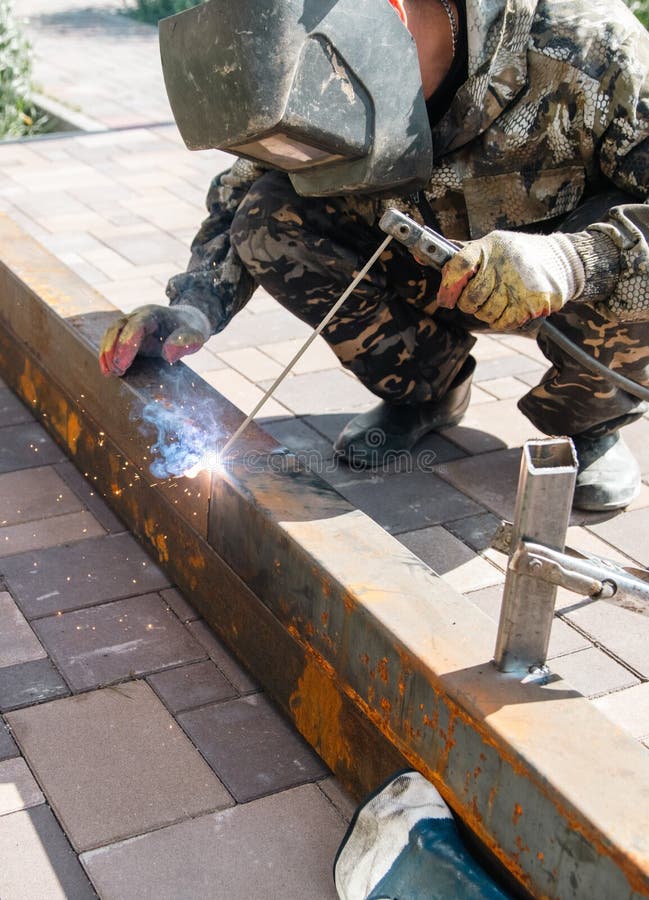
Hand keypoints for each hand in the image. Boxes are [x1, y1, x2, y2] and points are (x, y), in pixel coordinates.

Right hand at [99, 304, 210, 375]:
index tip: (123, 363)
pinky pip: (112, 340)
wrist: (186, 320)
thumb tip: (168, 355)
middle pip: (119, 327)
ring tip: (108, 373)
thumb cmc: (191, 328)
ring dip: (107, 352)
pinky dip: (108, 354)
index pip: (136, 325)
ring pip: (112, 333)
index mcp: (154, 314)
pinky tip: (107, 369)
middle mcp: (138, 316)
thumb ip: (185, 342)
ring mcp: (131, 323)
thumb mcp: (196, 335)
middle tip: (115, 371)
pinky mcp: (128, 333)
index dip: (127, 343)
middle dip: (114, 349)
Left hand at [436, 231, 584, 329]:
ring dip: (488, 311)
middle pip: (469, 299)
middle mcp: (503, 263)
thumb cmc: (515, 254)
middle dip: (470, 302)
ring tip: (501, 296)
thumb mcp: (487, 246)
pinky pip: (503, 322)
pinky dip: (503, 319)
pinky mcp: (532, 303)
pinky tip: (512, 304)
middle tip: (482, 294)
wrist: (561, 260)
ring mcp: (518, 284)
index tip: (445, 298)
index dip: (448, 287)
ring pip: (485, 314)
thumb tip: (417, 253)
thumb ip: (456, 255)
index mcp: (488, 246)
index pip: (458, 267)